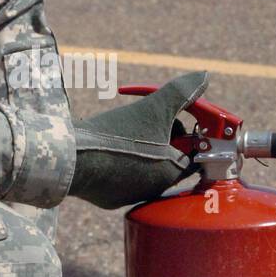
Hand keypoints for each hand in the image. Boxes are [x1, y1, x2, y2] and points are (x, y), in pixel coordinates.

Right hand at [67, 71, 207, 209]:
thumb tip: (203, 77)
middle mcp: (155, 190)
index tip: (171, 118)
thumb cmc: (117, 135)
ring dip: (140, 148)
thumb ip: (181, 92)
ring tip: (123, 131)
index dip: (184, 132)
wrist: (72, 160)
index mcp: (172, 172)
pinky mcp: (108, 199)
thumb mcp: (154, 107)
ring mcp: (130, 197)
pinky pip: (120, 176)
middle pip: (168, 159)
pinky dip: (117, 160)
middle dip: (161, 138)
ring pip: (144, 167)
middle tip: (144, 121)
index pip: (193, 153)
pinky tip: (106, 146)